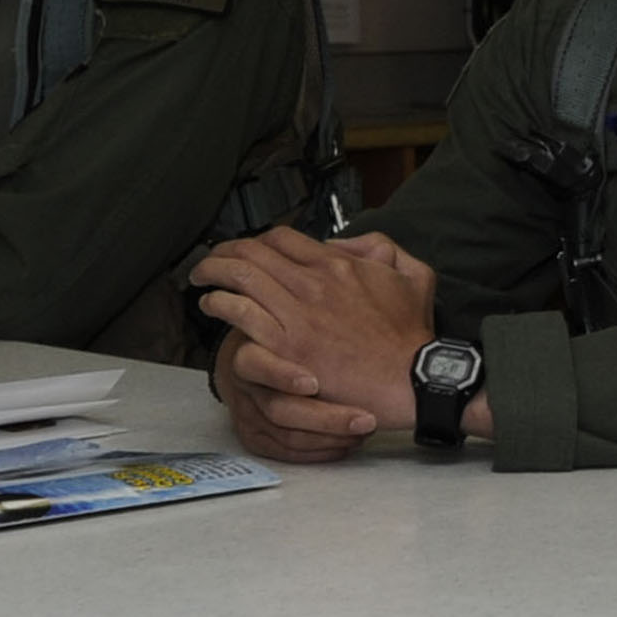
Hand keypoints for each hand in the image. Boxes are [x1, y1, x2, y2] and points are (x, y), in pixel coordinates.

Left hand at [193, 228, 443, 459]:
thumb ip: (381, 248)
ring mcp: (297, 314)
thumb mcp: (414, 275)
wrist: (413, 378)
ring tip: (201, 278)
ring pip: (240, 276)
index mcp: (338, 265)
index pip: (282, 238)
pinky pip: (240, 312)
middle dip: (225, 250)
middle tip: (213, 260)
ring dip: (213, 271)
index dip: (259, 240)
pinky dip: (219, 302)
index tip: (251, 251)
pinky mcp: (286, 346)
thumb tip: (343, 244)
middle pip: (253, 251)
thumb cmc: (412, 335)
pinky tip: (211, 304)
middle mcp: (312, 283)